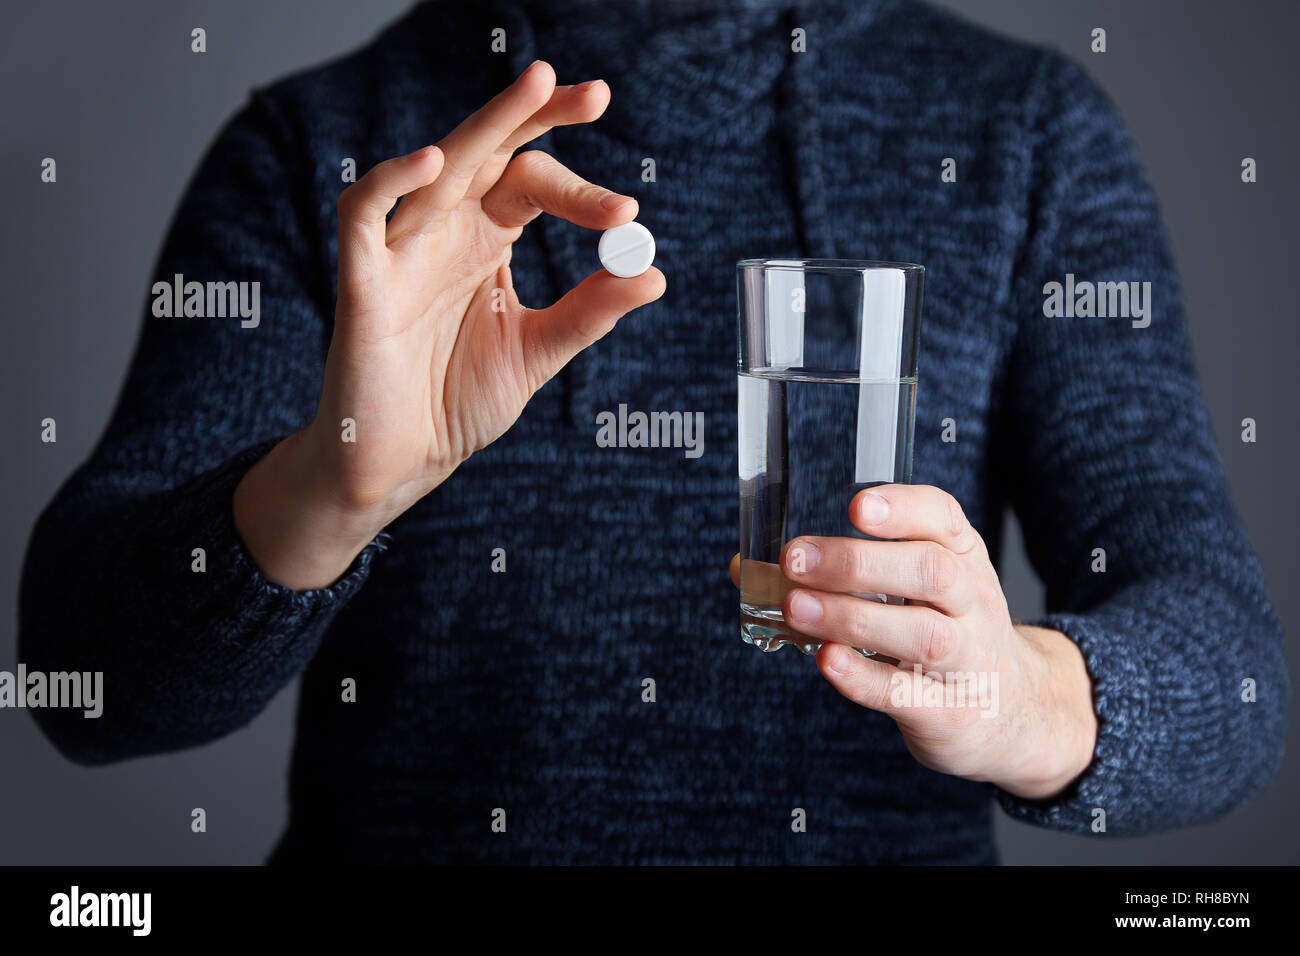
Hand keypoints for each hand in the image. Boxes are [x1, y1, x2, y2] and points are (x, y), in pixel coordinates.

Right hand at [235, 60, 665, 588]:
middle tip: (594, 94)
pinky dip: (390, 182)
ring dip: (486, 123)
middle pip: (490, 152)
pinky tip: (430, 159)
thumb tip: (653, 274)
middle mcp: (446, 232)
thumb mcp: (539, 351)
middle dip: (537, 115)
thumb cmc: (458, 401)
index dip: (583, 191)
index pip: (535, 184)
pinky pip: (363, 214)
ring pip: (438, 166)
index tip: (628, 219)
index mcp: (487, 241)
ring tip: (537, 86)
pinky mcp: (362, 281)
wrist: (405, 461)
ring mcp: (402, 250)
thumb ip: (589, 312)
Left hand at [730, 484, 1097, 799]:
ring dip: (852, 618)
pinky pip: (906, 692)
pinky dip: (862, 678)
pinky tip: (825, 660)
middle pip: (930, 571)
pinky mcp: (947, 711)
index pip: (944, 519)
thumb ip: (842, 571)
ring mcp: (965, 659)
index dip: (903, 508)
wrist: (1012, 710)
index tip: (856, 505)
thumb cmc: (945, 630)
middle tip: (795, 559)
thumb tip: (745, 567)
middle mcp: (971, 603)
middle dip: (858, 563)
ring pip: (921, 633)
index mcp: (962, 557)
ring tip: (796, 608)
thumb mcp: (916, 589)